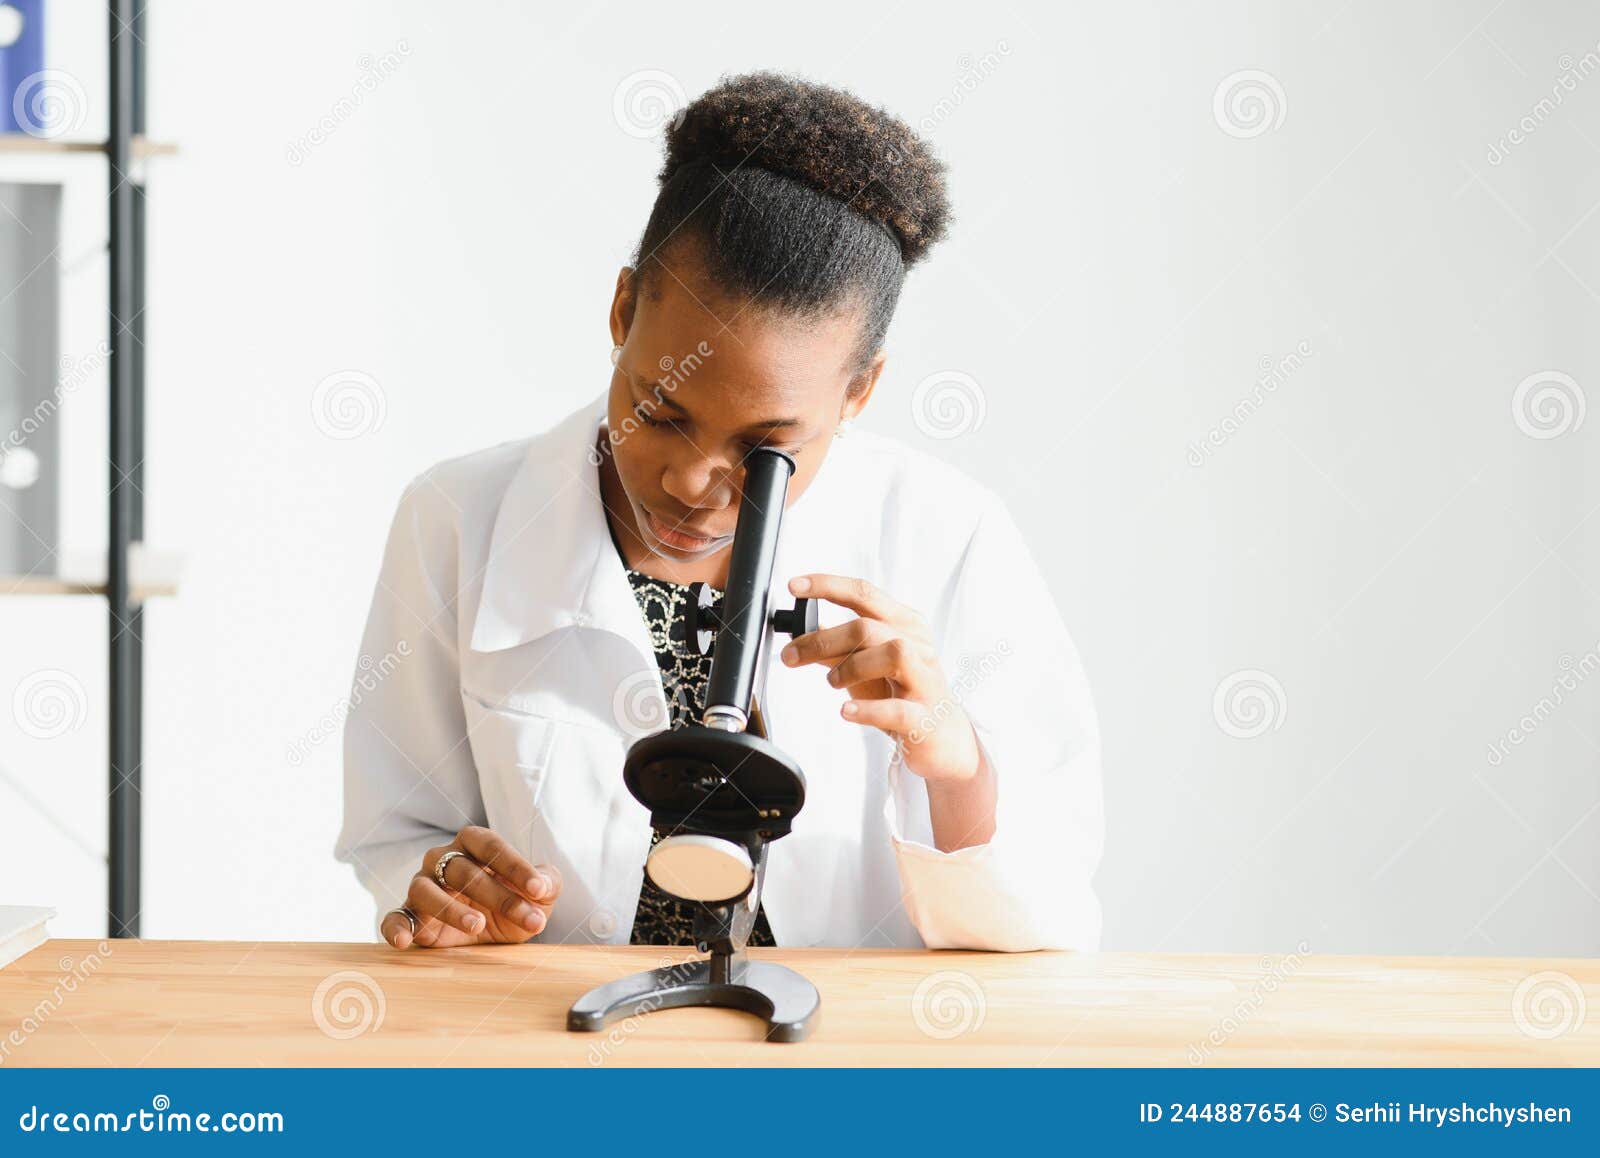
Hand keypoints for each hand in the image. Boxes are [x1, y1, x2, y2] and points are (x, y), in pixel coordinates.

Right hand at [381, 826, 561, 948]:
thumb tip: (544, 884)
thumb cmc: (515, 901)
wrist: (494, 934)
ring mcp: (422, 886)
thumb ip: (547, 882)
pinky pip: (395, 918)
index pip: (491, 846)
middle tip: (528, 919)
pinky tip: (404, 942)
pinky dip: (396, 929)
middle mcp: (443, 860)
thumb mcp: (540, 893)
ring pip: (426, 890)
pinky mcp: (409, 916)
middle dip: (499, 896)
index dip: (516, 866)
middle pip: (464, 871)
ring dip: (451, 908)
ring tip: (477, 926)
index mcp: (473, 843)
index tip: (539, 889)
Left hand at [779, 573, 981, 784]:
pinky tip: (846, 710)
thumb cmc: (901, 693)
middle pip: (868, 627)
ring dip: (851, 666)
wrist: (943, 736)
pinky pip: (897, 710)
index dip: (827, 586)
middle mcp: (917, 646)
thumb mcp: (865, 665)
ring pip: (893, 654)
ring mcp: (924, 680)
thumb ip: (836, 650)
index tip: (795, 586)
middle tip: (792, 656)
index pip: (864, 594)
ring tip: (832, 681)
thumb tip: (798, 639)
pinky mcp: (924, 717)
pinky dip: (867, 709)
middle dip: (823, 640)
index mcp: (904, 624)